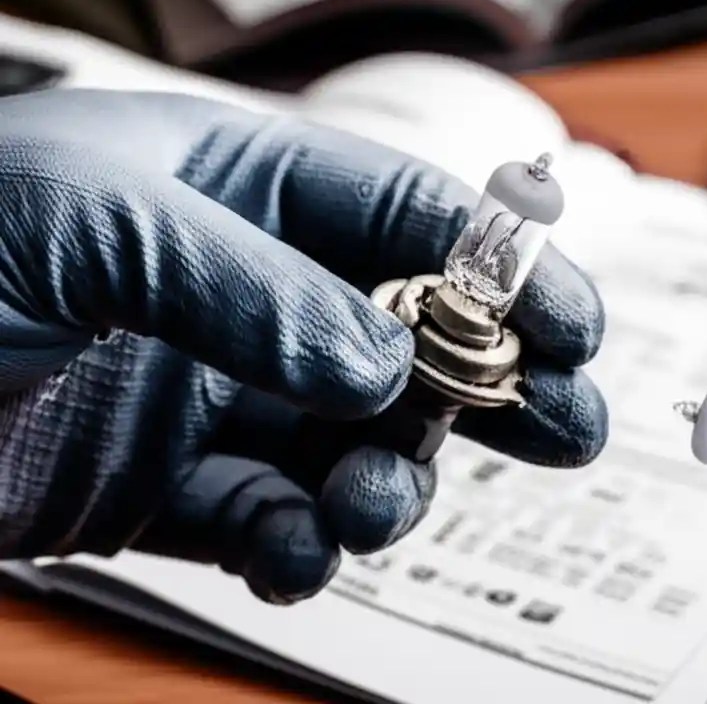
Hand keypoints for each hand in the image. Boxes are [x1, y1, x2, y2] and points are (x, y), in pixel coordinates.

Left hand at [0, 89, 606, 602]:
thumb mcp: (100, 219)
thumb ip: (253, 284)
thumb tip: (378, 359)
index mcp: (238, 189)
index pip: (406, 214)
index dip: (502, 270)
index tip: (574, 325)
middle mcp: (244, 294)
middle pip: (413, 338)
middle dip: (494, 385)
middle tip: (566, 427)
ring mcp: (212, 394)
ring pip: (356, 446)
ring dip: (393, 483)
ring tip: (381, 501)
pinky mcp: (169, 491)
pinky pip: (271, 524)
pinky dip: (299, 549)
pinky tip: (293, 549)